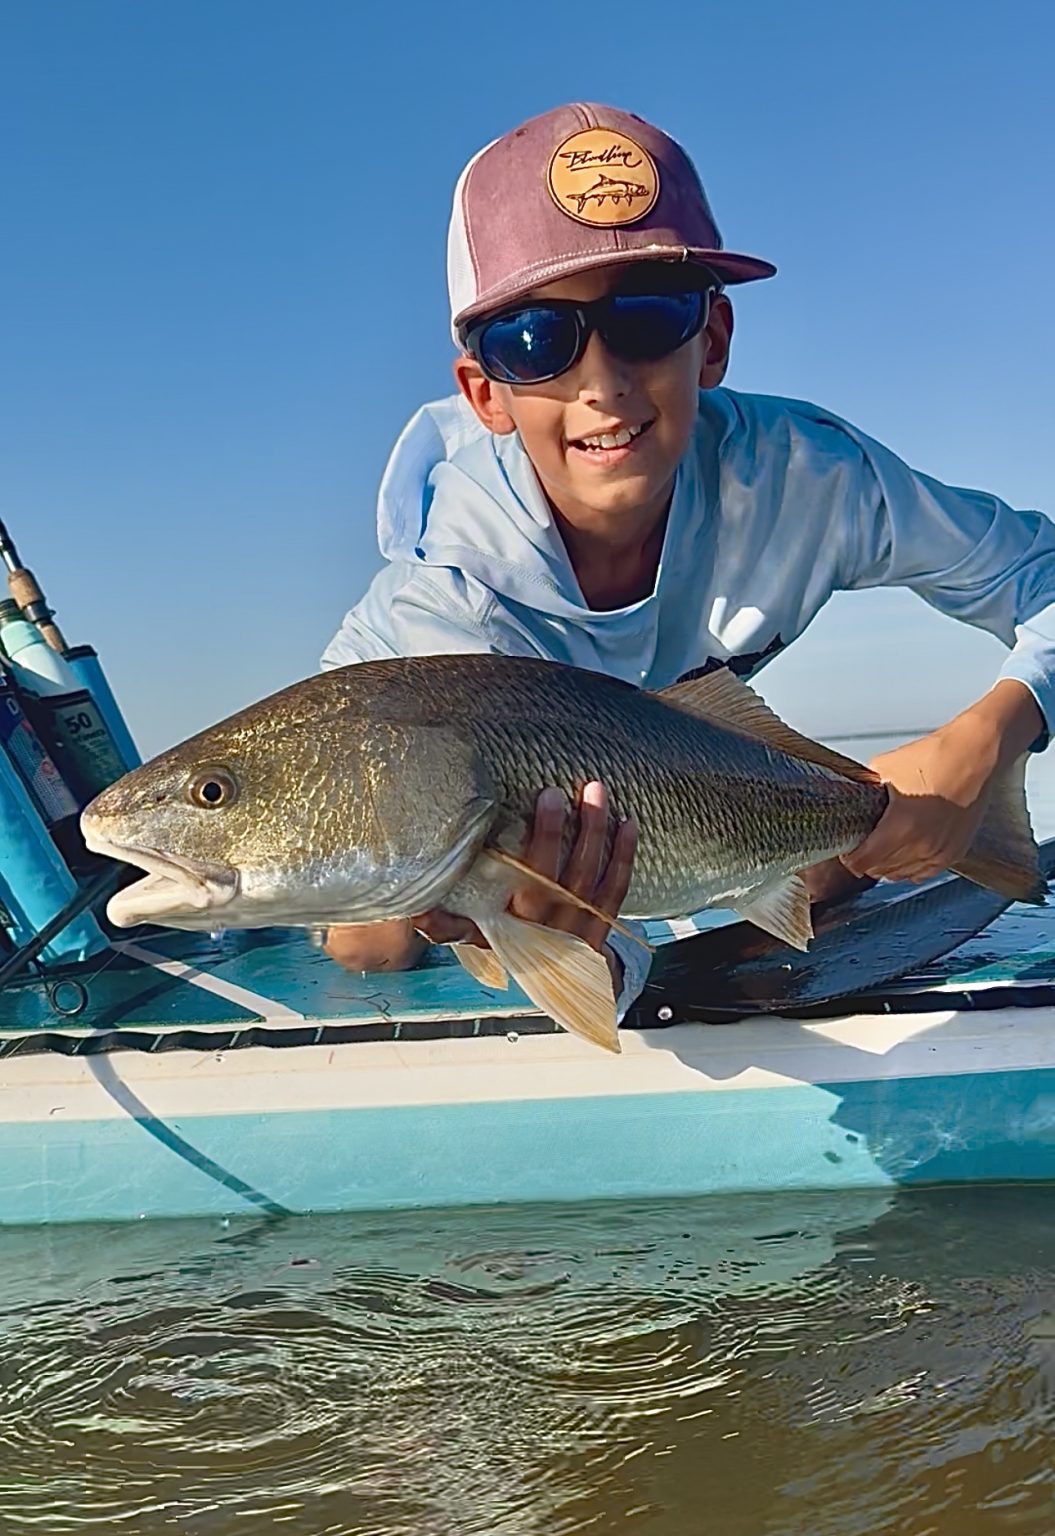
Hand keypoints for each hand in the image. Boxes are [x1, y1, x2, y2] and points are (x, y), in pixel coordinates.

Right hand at [413, 781, 637, 966]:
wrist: (543, 980)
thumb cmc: (499, 937)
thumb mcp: (466, 932)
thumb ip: (443, 921)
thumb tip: (417, 908)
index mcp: (508, 926)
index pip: (526, 881)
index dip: (544, 839)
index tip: (547, 798)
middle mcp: (545, 931)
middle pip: (561, 878)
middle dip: (566, 829)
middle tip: (564, 789)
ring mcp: (576, 932)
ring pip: (591, 881)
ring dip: (597, 834)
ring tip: (596, 792)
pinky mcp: (600, 932)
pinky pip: (616, 892)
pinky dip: (623, 857)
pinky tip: (628, 824)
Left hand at [840, 717, 1000, 884]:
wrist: (975, 755)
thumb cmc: (936, 757)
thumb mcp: (885, 768)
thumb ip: (865, 791)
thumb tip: (851, 799)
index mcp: (902, 826)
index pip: (864, 861)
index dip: (851, 858)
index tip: (847, 851)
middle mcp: (922, 844)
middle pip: (881, 870)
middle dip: (867, 860)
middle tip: (862, 846)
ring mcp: (941, 851)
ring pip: (902, 874)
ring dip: (888, 865)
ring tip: (882, 848)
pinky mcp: (955, 852)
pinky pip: (924, 872)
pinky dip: (911, 867)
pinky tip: (905, 853)